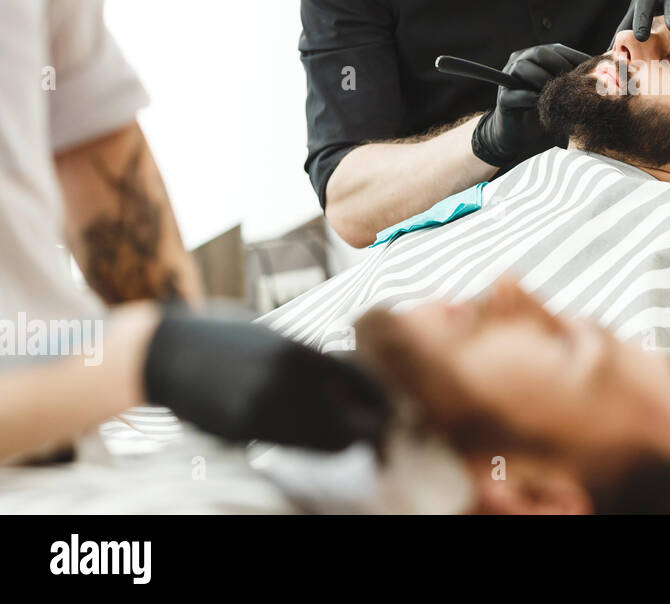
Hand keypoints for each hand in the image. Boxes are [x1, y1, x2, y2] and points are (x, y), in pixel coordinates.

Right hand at [143, 306, 390, 450]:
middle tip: (380, 437)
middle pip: (347, 420)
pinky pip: (290, 444)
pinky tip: (317, 439)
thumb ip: (310, 362)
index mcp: (296, 351)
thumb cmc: (227, 340)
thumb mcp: (274, 339)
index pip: (358, 381)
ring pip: (321, 440)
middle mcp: (281, 381)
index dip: (380, 399)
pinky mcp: (239, 431)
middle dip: (369, 430)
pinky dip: (311, 444)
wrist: (165, 351)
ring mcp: (258, 409)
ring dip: (341, 443)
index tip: (389, 410)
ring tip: (351, 440)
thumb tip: (356, 389)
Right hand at [470, 43, 590, 166]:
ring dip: (545, 81)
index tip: (595, 71)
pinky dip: (532, 99)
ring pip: (525, 69)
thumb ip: (578, 77)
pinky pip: (516, 94)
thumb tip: (610, 63)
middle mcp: (520, 62)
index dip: (576, 58)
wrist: (521, 135)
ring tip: (559, 97)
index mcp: (536, 56)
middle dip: (560, 66)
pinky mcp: (503, 99)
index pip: (558, 50)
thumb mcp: (564, 91)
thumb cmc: (547, 110)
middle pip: (540, 53)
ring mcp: (508, 78)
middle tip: (576, 84)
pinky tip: (544, 108)